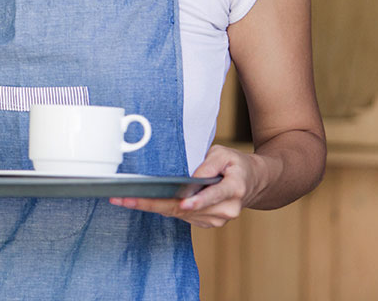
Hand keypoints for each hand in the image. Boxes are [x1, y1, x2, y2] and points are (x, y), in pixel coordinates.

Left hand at [109, 144, 258, 227]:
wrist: (253, 183)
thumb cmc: (236, 165)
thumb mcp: (226, 154)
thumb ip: (209, 163)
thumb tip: (191, 176)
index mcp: (233, 190)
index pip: (213, 197)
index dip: (198, 201)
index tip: (184, 203)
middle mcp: (226, 209)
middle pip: (185, 209)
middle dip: (153, 203)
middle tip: (126, 199)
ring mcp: (216, 219)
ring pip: (178, 214)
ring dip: (151, 207)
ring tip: (125, 199)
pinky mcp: (207, 223)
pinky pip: (180, 216)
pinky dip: (161, 208)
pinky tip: (142, 202)